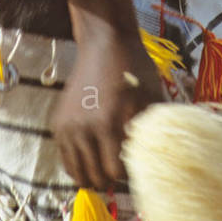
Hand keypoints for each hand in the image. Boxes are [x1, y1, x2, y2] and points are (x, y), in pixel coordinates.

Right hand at [54, 17, 165, 189]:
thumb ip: (155, 128)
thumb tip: (163, 156)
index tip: (136, 167)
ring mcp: (67, 127)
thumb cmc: (133, 66)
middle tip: (122, 169)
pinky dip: (77, 164)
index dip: (128, 174)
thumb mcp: (151, 95)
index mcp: (107, 123)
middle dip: (110, 178)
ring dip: (92, 175)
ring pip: (76, 173)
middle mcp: (83, 129)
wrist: (104, 41)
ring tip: (106, 167)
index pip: (115, 172)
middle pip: (95, 177)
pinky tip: (92, 157)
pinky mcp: (58, 123)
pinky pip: (65, 158)